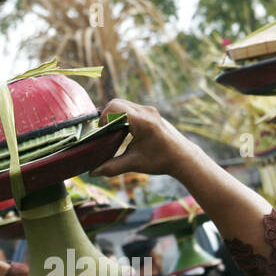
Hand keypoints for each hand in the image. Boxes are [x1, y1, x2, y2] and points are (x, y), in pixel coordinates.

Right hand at [92, 99, 208, 179]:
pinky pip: (132, 109)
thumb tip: (93, 172)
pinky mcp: (151, 113)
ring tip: (113, 134)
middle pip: (117, 103)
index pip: (114, 107)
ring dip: (115, 116)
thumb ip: (112, 167)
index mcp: (142, 121)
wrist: (183, 157)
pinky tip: (124, 133)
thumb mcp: (134, 164)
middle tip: (105, 133)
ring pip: (124, 105)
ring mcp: (149, 110)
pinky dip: (123, 117)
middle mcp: (146, 111)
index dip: (104, 118)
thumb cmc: (161, 160)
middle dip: (107, 117)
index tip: (102, 132)